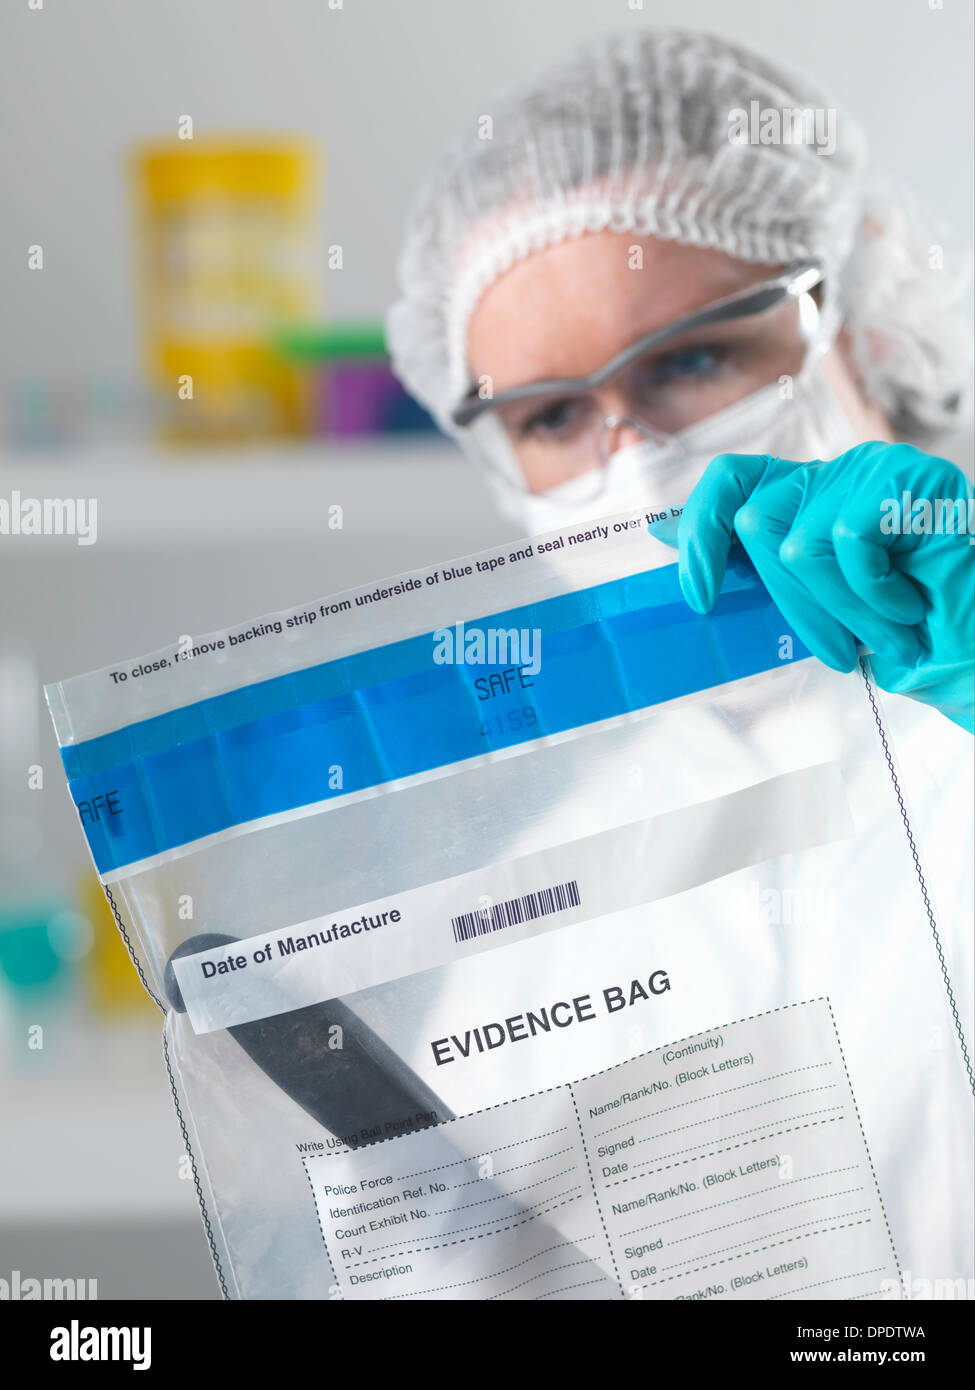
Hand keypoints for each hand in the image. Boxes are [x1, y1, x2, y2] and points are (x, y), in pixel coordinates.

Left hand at [672, 441, 974, 731]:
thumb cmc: (909, 633)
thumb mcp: (819, 609)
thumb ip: (760, 574)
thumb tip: (674, 549)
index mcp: (807, 499)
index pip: (731, 481)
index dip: (699, 529)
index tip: (698, 595)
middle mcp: (832, 475)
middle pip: (755, 520)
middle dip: (792, 603)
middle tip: (838, 650)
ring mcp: (869, 469)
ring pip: (800, 544)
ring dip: (842, 609)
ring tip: (889, 630)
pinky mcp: (904, 476)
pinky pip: (846, 540)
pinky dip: (875, 592)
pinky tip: (910, 602)